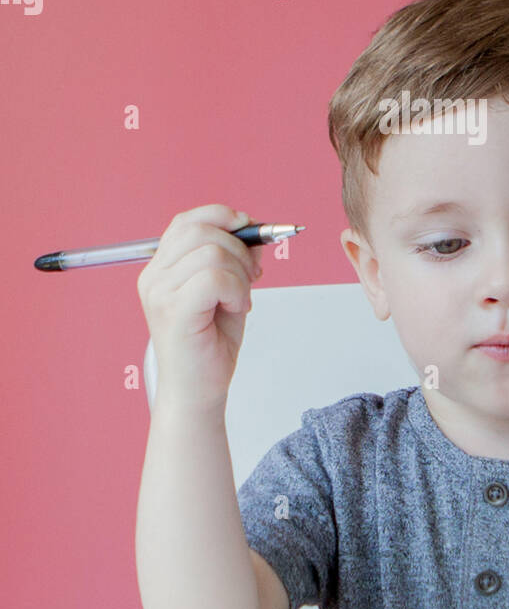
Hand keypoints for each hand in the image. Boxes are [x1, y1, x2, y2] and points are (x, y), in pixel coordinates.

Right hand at [137, 202, 263, 409]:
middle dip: (239, 248)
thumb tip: (255, 232)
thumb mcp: (227, 289)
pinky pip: (215, 278)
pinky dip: (237, 290)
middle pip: (201, 230)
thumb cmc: (210, 343)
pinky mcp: (173, 311)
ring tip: (240, 299)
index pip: (187, 221)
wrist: (197, 391)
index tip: (250, 230)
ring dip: (241, 273)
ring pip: (213, 252)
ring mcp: (159, 293)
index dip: (223, 217)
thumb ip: (235, 258)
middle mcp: (153, 276)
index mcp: (160, 267)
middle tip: (252, 276)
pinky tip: (237, 308)